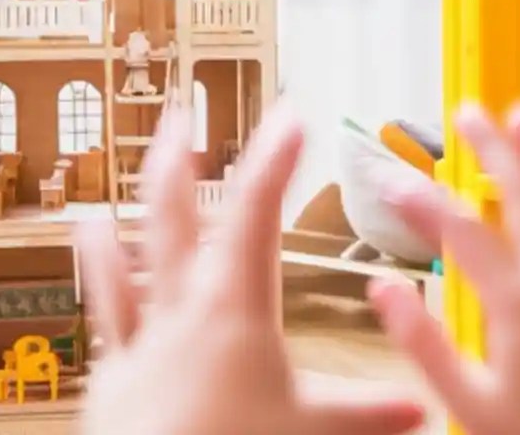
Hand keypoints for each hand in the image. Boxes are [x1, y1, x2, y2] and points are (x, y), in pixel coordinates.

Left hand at [78, 105, 425, 434]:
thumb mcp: (311, 429)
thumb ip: (366, 412)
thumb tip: (422, 407)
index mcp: (233, 309)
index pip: (256, 214)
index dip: (275, 160)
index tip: (289, 116)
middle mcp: (180, 313)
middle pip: (174, 217)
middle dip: (180, 160)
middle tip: (181, 115)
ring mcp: (141, 344)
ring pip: (126, 263)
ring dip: (124, 220)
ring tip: (108, 193)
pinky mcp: (114, 381)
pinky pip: (107, 321)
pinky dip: (101, 290)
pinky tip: (97, 282)